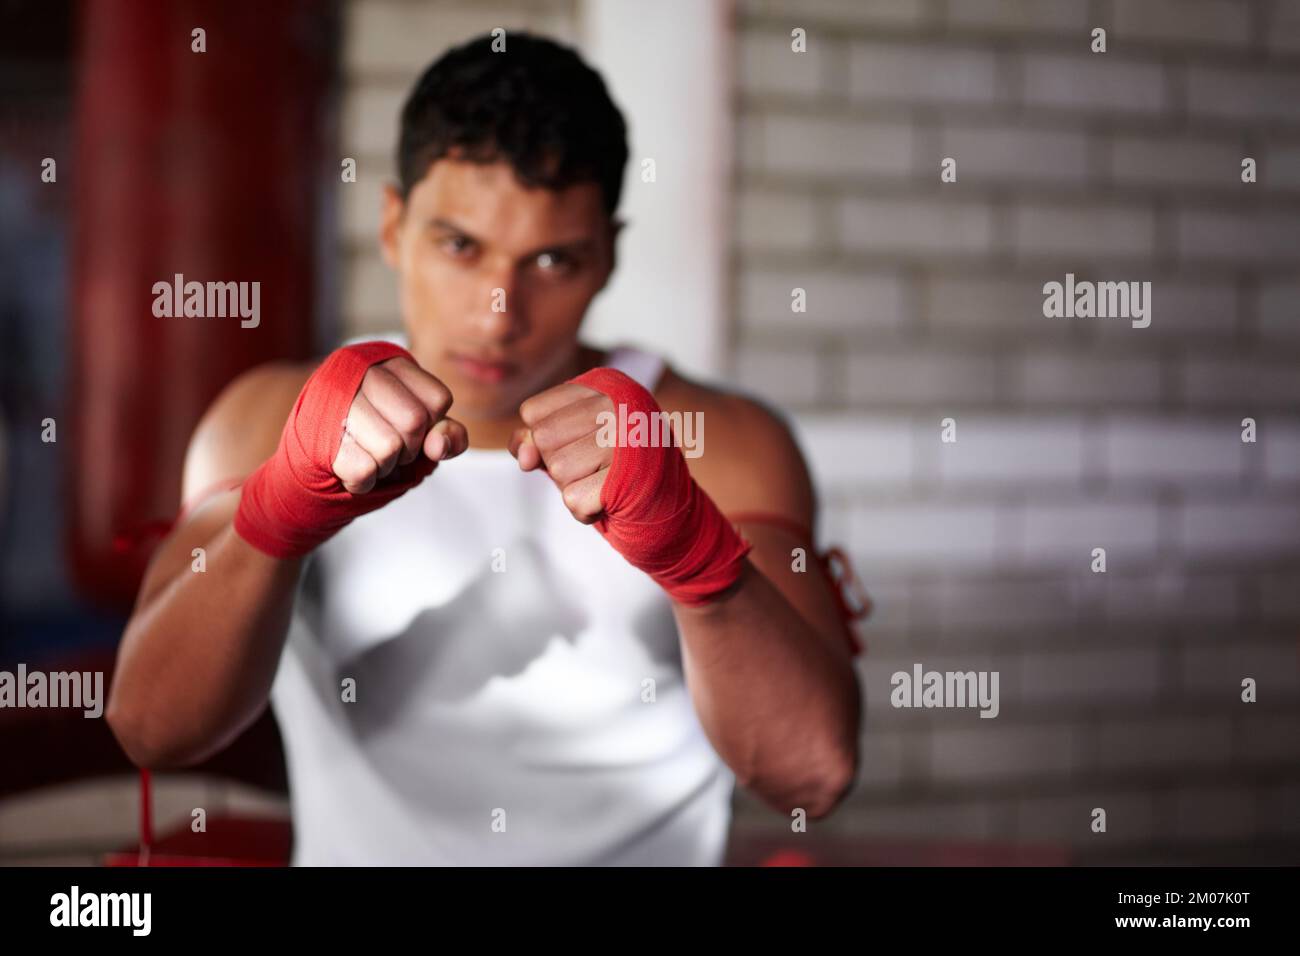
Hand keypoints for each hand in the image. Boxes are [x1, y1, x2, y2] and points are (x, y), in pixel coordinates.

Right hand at [234, 341, 466, 557]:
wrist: (313, 465)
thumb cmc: (378, 442)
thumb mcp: (422, 435)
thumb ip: (448, 436)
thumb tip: (438, 444)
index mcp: (389, 361)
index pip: (438, 400)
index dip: (431, 426)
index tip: (408, 428)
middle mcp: (359, 370)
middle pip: (414, 422)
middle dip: (409, 449)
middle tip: (389, 448)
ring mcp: (333, 398)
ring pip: (390, 447)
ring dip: (385, 466)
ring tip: (367, 455)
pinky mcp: (316, 432)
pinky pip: (364, 470)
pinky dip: (364, 481)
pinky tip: (350, 468)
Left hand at [509, 367, 749, 605]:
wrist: (670, 518)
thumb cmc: (613, 477)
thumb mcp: (570, 447)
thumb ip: (534, 440)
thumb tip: (523, 456)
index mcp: (607, 385)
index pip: (533, 411)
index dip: (544, 441)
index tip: (579, 447)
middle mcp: (623, 401)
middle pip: (543, 438)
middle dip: (558, 467)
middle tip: (596, 470)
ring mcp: (631, 436)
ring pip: (557, 468)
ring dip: (574, 489)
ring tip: (606, 485)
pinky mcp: (631, 475)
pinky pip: (572, 498)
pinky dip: (585, 511)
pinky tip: (611, 502)